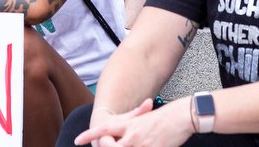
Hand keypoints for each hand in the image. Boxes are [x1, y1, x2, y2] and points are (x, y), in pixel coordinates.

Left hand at [77, 98, 193, 146]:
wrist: (180, 116)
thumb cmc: (164, 117)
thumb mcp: (143, 120)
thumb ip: (131, 130)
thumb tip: (123, 136)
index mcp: (128, 125)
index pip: (104, 130)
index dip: (90, 135)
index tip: (77, 140)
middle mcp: (131, 135)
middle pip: (110, 146)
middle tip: (100, 146)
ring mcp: (141, 144)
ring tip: (129, 145)